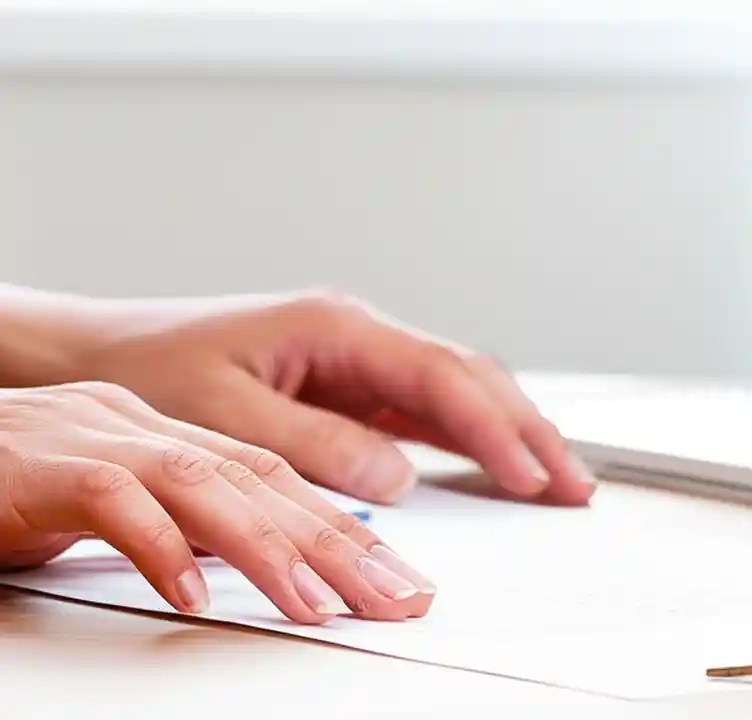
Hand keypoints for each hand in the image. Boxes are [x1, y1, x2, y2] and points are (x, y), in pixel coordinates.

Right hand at [0, 382, 432, 622]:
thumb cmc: (4, 480)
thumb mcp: (107, 505)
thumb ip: (178, 523)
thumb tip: (255, 563)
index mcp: (166, 431)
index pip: (277, 477)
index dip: (346, 528)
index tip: (399, 579)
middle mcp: (141, 426)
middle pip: (264, 480)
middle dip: (340, 543)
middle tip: (397, 597)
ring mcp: (91, 438)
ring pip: (205, 484)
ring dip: (271, 548)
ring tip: (320, 605)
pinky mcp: (37, 466)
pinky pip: (111, 503)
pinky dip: (159, 548)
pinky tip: (193, 596)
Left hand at [11, 287, 596, 505]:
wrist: (100, 355)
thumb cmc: (149, 369)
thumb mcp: (223, 412)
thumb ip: (316, 443)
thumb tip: (397, 478)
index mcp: (336, 325)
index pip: (440, 376)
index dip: (495, 427)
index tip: (532, 472)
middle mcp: (358, 337)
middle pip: (469, 379)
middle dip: (527, 429)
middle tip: (575, 483)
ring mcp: (359, 362)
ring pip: (459, 394)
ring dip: (511, 434)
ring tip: (559, 478)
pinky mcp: (351, 390)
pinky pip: (428, 414)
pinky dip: (472, 441)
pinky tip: (500, 465)